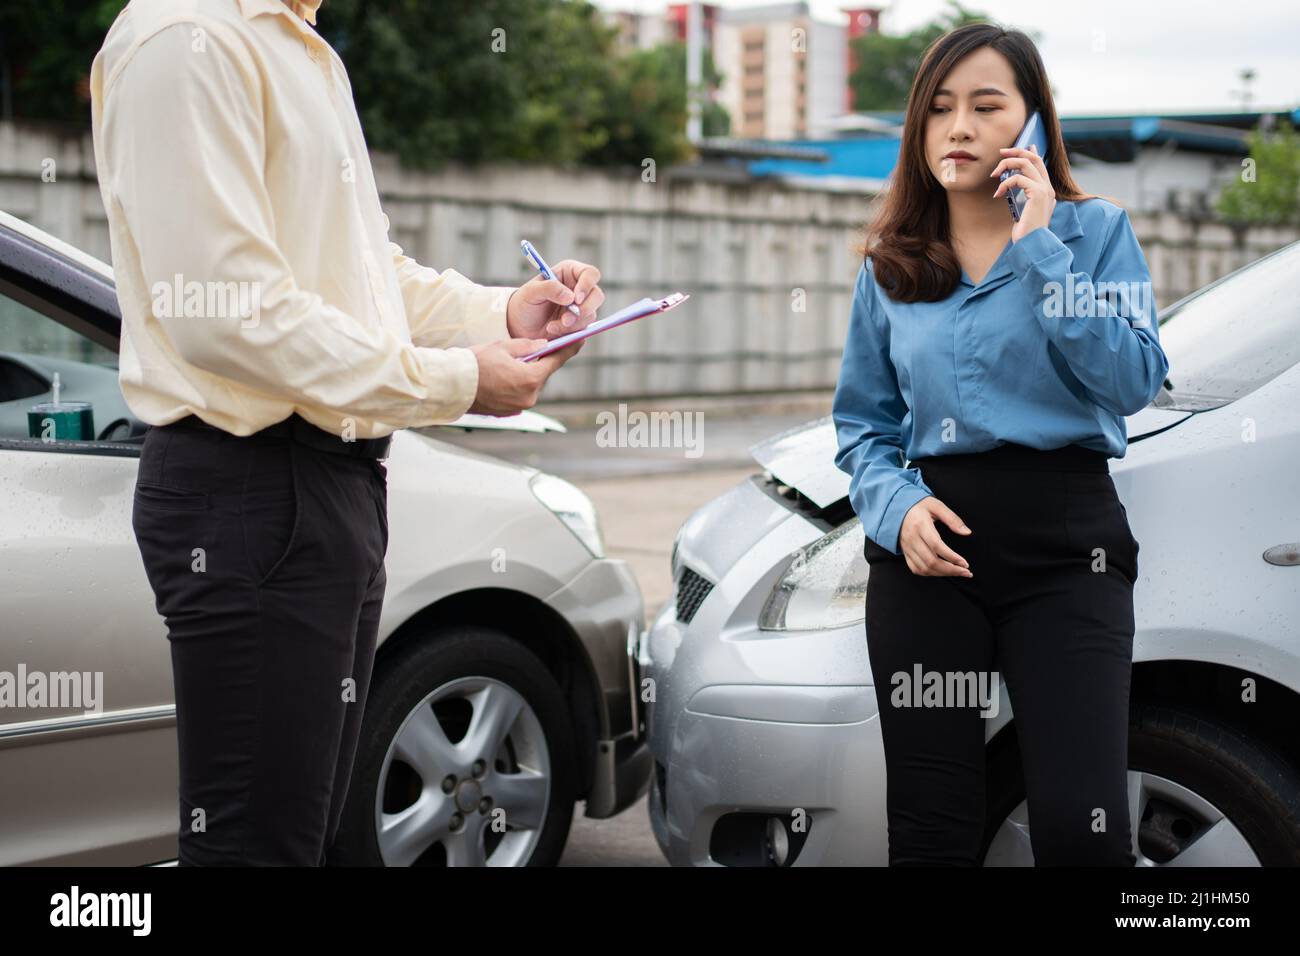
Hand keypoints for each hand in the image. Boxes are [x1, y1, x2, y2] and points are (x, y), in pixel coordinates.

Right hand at [466, 337, 584, 415]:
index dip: (568, 349)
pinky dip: (515, 386)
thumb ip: (527, 346)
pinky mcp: (508, 413)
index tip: (579, 341)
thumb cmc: (475, 364)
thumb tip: (544, 345)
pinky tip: (502, 378)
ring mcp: (519, 407)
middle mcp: (529, 397)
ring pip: (530, 386)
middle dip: (540, 362)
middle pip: (542, 375)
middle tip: (536, 349)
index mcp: (530, 378)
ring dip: (525, 374)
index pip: (556, 361)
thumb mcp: (503, 347)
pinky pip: (519, 396)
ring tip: (509, 364)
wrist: (452, 386)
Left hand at [506, 259, 604, 339]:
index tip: (575, 299)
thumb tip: (570, 297)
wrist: (520, 326)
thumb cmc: (524, 303)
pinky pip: (584, 329)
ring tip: (552, 327)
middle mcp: (579, 288)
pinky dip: (570, 332)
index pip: (590, 274)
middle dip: (583, 310)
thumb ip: (549, 288)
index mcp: (569, 272)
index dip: (587, 286)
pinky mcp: (580, 323)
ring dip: (573, 324)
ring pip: (591, 315)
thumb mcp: (531, 292)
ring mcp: (581, 307)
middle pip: (597, 296)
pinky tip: (554, 331)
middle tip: (566, 319)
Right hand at [899, 497, 973, 577]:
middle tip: (966, 572)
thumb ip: (952, 519)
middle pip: (931, 561)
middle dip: (951, 570)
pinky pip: (916, 569)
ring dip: (942, 574)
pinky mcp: (905, 553)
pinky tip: (941, 571)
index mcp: (920, 525)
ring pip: (924, 568)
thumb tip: (967, 532)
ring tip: (957, 572)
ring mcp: (907, 548)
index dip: (952, 557)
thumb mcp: (937, 506)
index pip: (936, 545)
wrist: (897, 509)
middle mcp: (912, 538)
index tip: (965, 563)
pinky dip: (930, 573)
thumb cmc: (919, 506)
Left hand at [990, 143, 1054, 241]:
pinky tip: (997, 194)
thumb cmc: (1026, 232)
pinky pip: (1018, 178)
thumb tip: (1016, 187)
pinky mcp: (1037, 193)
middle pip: (1033, 158)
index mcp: (1046, 191)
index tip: (1019, 147)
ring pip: (1025, 163)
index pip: (1040, 164)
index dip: (1030, 152)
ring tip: (994, 175)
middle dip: (1016, 152)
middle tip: (1001, 153)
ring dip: (1006, 165)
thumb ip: (1025, 198)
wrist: (1031, 244)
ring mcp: (1045, 189)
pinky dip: (1004, 184)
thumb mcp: (1025, 211)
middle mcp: (1048, 187)